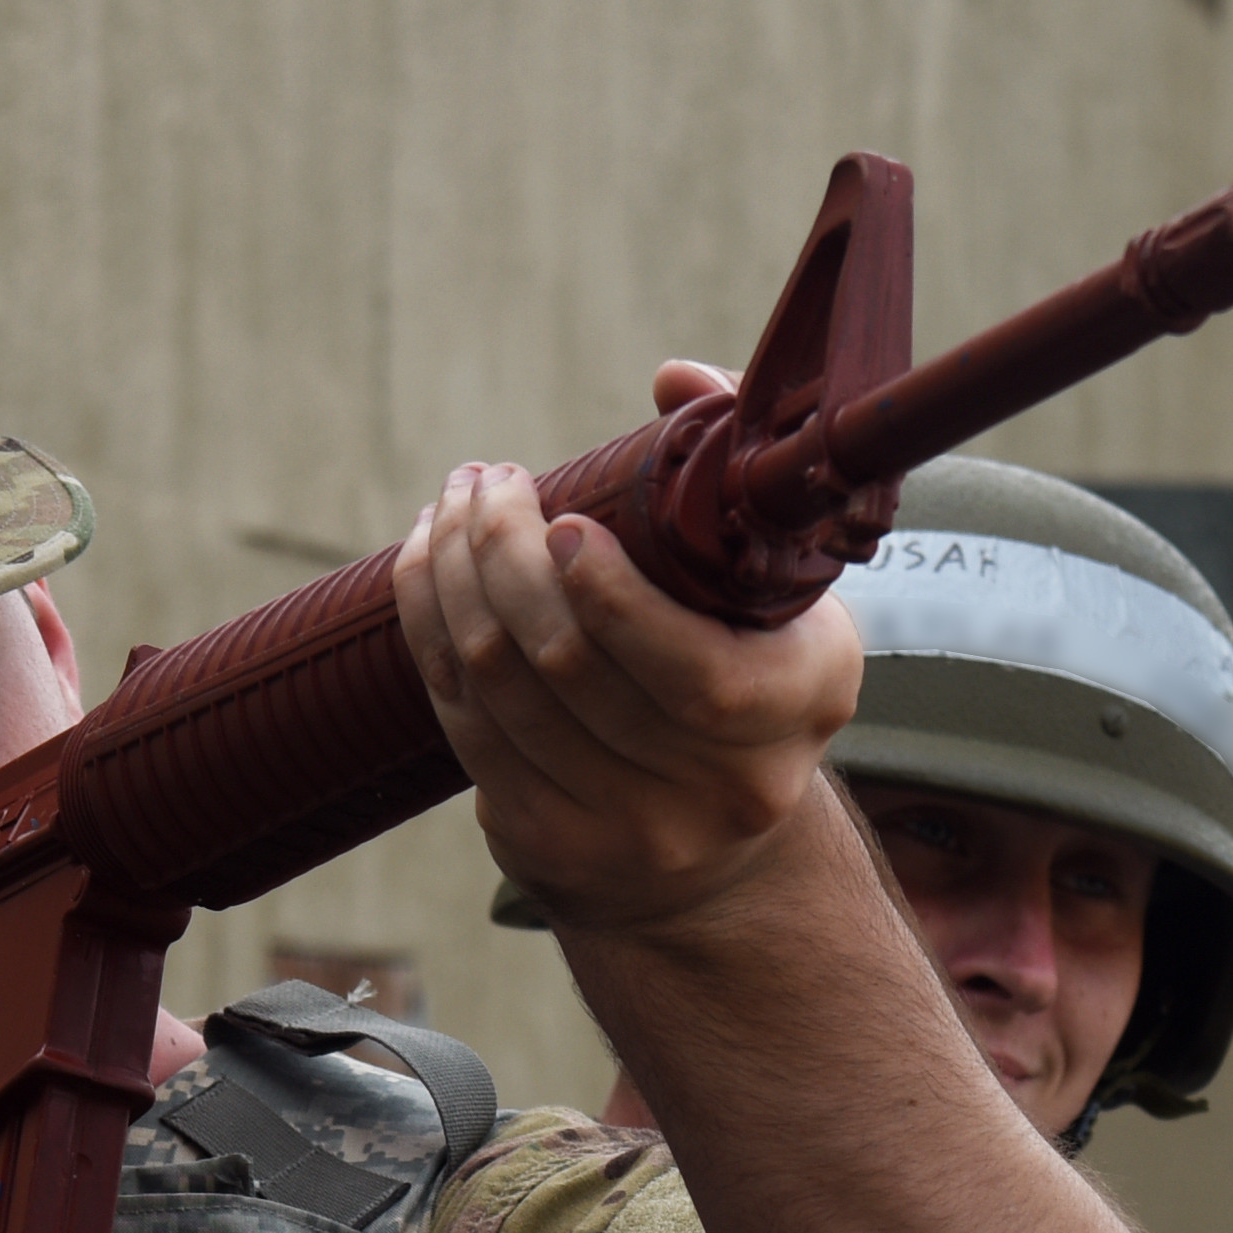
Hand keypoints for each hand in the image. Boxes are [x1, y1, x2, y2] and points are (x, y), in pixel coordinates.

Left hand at [401, 363, 862, 933]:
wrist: (719, 851)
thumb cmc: (747, 669)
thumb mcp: (778, 588)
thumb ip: (733, 478)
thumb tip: (675, 381)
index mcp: (802, 705)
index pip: (698, 673)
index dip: (612, 599)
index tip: (563, 524)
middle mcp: (728, 786)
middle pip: (572, 666)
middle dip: (504, 555)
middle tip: (486, 482)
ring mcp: (634, 831)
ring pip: (503, 691)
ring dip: (454, 579)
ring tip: (452, 508)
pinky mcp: (548, 847)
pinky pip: (463, 724)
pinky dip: (430, 632)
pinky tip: (429, 566)